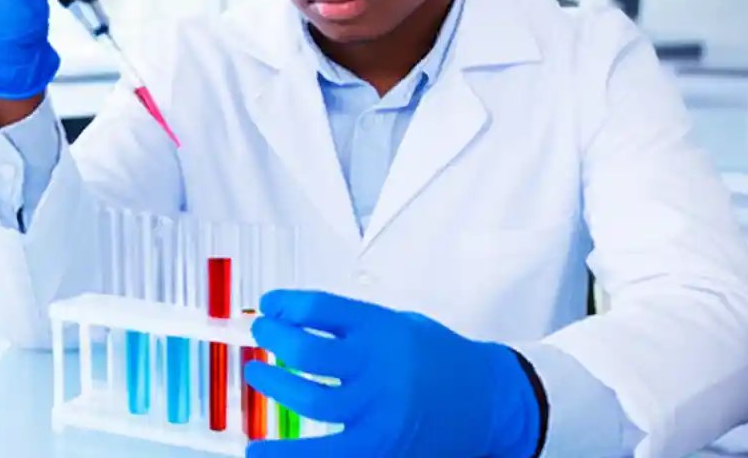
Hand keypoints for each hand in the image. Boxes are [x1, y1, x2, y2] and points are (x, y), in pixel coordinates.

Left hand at [245, 290, 543, 456]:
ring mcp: (377, 411)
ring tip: (256, 373)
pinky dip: (286, 454)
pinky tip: (258, 449)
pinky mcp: (378, 448)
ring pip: (308, 398)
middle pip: (304, 351)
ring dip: (272, 384)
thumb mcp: (400, 325)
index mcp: (383, 329)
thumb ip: (352, 326)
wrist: (491, 402)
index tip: (269, 305)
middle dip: (272, 339)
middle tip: (260, 334)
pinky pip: (321, 452)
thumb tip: (291, 323)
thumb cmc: (442, 360)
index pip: (317, 307)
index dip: (283, 304)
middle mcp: (378, 368)